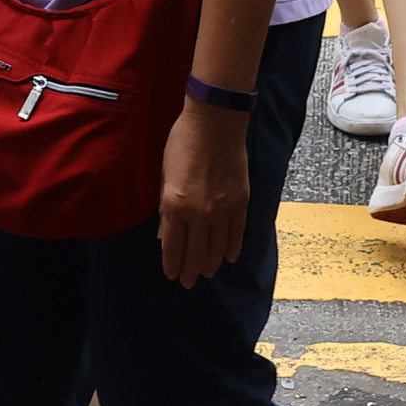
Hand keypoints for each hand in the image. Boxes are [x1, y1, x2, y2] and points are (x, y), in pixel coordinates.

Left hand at [157, 100, 254, 284]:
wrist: (215, 122)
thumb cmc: (183, 142)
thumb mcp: (164, 174)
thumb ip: (166, 206)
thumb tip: (166, 233)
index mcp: (174, 205)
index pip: (173, 246)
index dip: (172, 264)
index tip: (172, 275)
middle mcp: (199, 213)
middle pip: (195, 252)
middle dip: (191, 271)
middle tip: (189, 283)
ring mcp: (222, 210)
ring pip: (216, 248)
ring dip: (210, 264)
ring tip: (206, 273)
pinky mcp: (240, 203)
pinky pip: (236, 233)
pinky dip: (232, 247)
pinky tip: (228, 257)